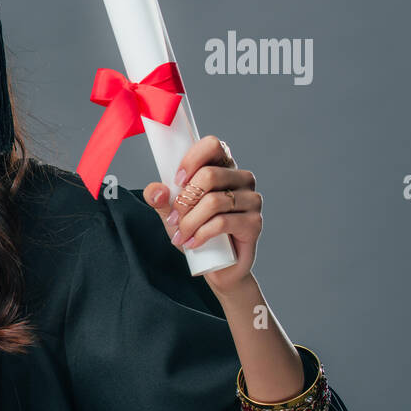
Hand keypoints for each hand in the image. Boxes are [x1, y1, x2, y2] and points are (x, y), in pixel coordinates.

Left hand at [142, 135, 260, 295]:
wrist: (216, 265)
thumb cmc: (195, 230)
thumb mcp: (172, 213)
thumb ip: (161, 199)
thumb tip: (156, 190)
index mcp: (222, 167)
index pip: (212, 145)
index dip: (192, 160)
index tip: (177, 180)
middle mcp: (240, 179)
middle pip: (209, 175)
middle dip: (184, 201)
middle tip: (174, 219)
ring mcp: (251, 200)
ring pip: (214, 201)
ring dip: (190, 221)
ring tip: (180, 235)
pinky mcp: (254, 222)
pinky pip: (223, 222)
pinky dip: (201, 233)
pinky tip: (192, 243)